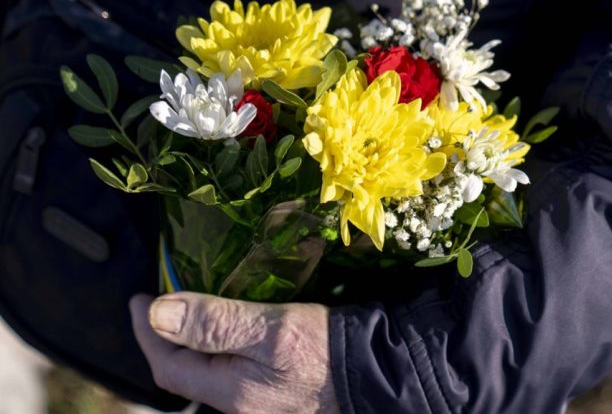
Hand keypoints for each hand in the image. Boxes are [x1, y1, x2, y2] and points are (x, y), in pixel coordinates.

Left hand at [129, 293, 338, 413]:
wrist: (382, 371)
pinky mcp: (276, 390)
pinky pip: (231, 369)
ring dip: (192, 340)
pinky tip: (228, 327)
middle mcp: (239, 404)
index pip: (169, 365)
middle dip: (166, 338)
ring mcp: (259, 401)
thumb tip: (159, 314)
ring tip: (188, 309)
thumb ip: (216, 323)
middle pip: (186, 372)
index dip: (148, 331)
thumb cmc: (328, 349)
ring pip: (208, 371)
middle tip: (159, 300)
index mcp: (230, 394)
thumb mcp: (272, 329)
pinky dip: (218, 345)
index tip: (140, 297)